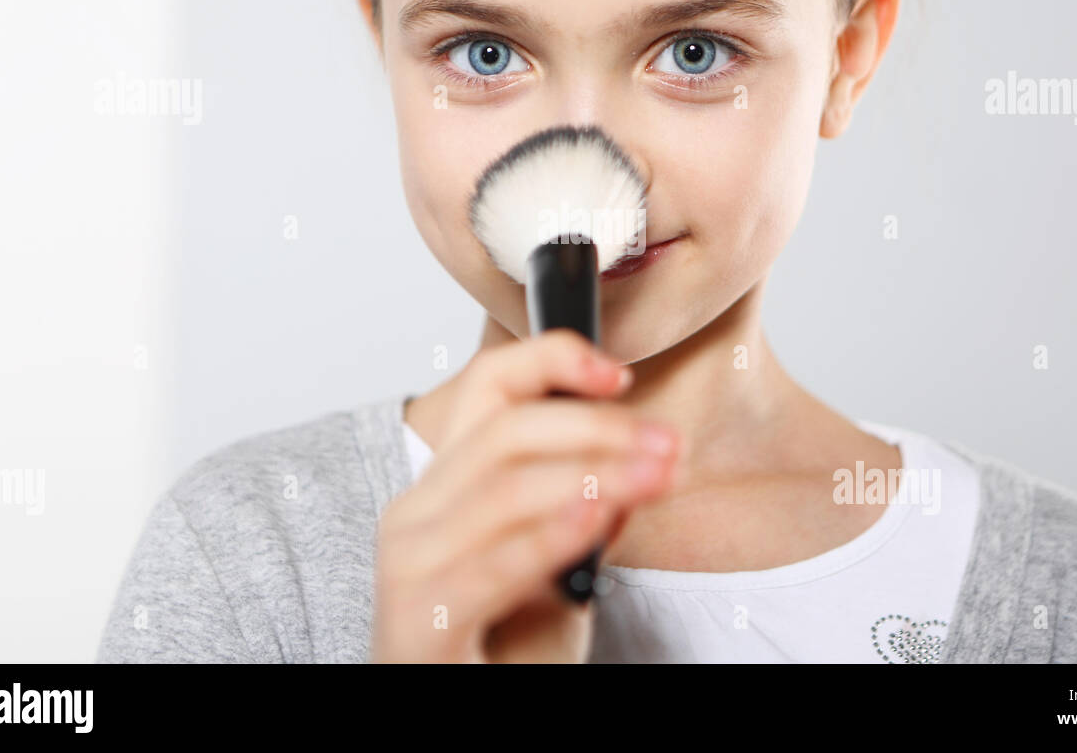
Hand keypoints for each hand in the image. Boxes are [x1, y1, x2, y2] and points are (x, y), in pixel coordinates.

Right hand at [369, 328, 679, 662]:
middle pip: (505, 432)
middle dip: (596, 428)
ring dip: (594, 473)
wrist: (458, 716)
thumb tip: (639, 460)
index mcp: (446, 485)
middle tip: (666, 443)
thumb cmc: (504, 649)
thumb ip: (585, 510)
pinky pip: (493, 564)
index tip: (619, 374)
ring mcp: (411, 565)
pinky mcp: (418, 621)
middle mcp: (416, 513)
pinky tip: (598, 516)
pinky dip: (551, 533)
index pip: (487, 388)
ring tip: (657, 474)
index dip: (550, 360)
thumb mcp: (556, 566)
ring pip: (506, 487)